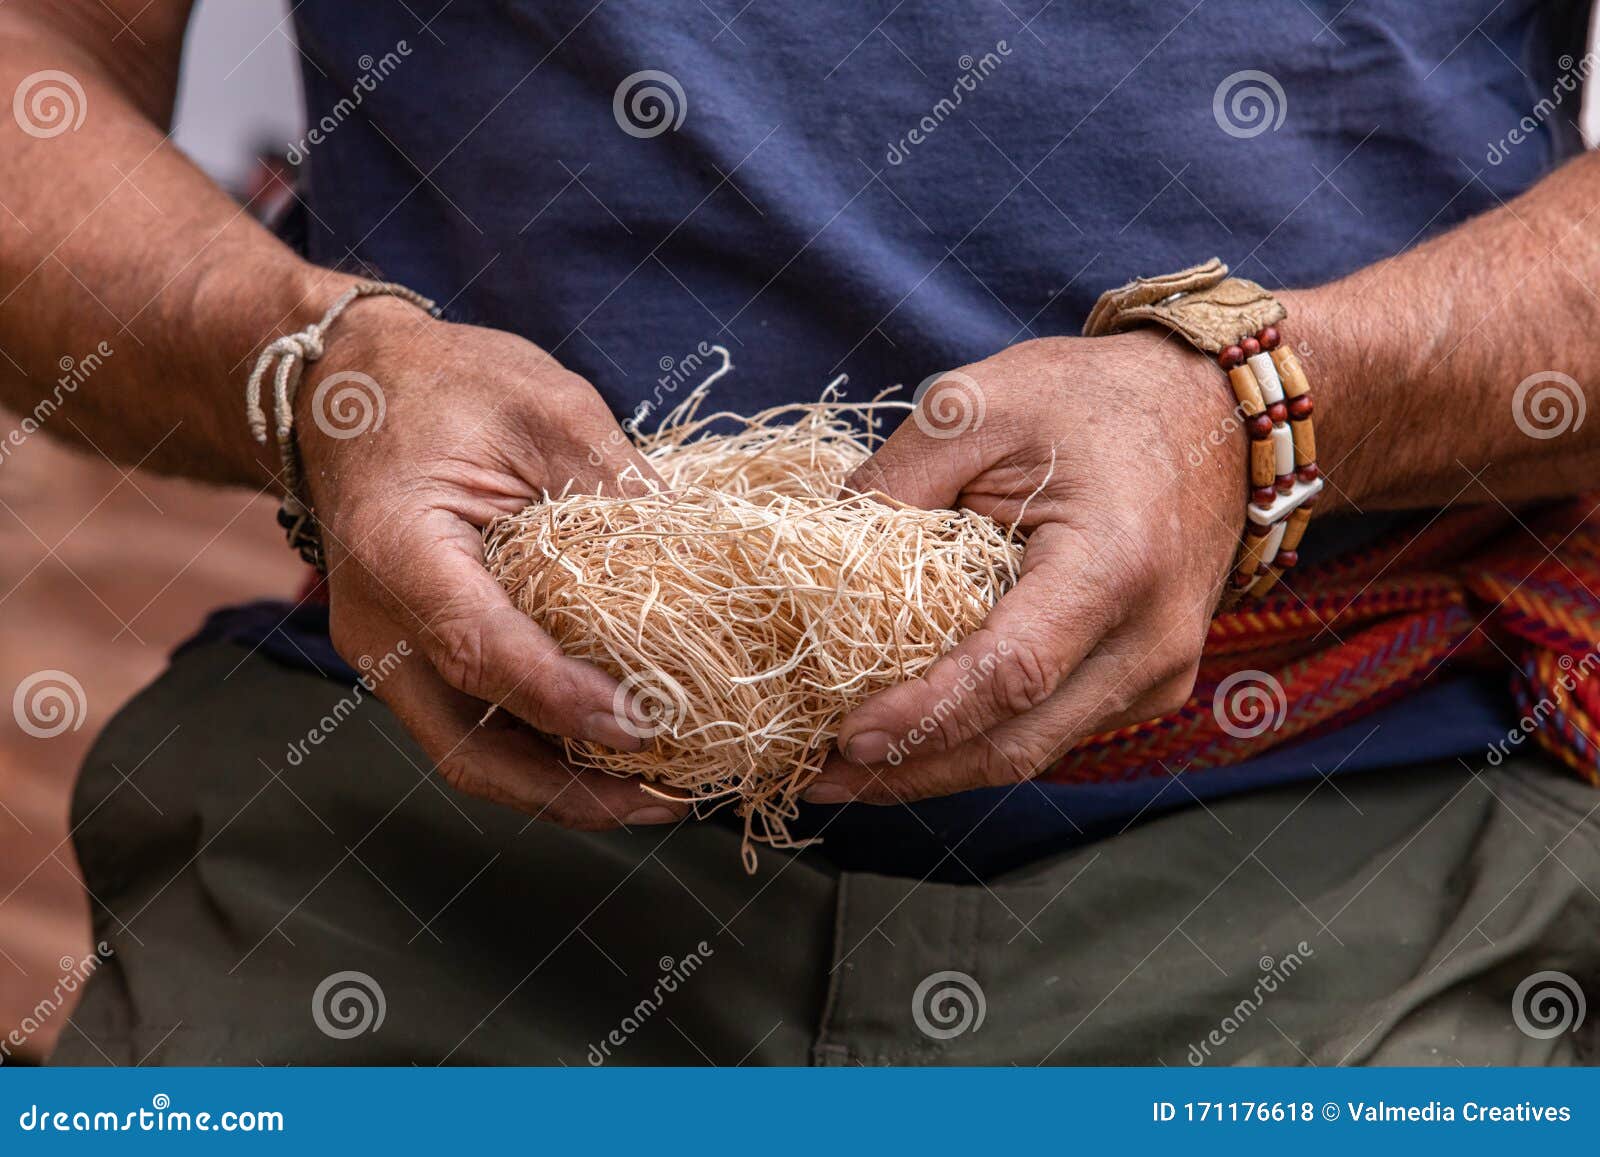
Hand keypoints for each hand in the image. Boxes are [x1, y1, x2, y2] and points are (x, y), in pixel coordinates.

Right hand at [295, 298, 685, 828]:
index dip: (563, 699)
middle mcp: (378, 623)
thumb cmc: (443, 385)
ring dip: (561, 788)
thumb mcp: (545, 408)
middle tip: (666, 800)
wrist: (349, 387)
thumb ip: (615, 483)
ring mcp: (388, 653)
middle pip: (466, 747)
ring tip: (656, 794)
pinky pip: (475, 727)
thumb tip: (697, 558)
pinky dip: (543, 753)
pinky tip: (612, 753)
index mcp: (398, 549)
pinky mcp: (414, 659)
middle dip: (569, 792)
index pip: (480, 649)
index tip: (646, 726)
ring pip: (470, 754)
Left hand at [804, 330, 1245, 804]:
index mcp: (1115, 564)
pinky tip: (911, 739)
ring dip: (935, 769)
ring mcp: (1157, 674)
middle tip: (816, 778)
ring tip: (842, 772)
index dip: (924, 715)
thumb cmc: (1096, 399)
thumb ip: (898, 474)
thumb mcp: (980, 403)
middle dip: (910, 771)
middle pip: (1018, 742)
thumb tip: (819, 547)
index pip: (1012, 672)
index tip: (844, 737)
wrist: (1210, 411)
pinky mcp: (1147, 685)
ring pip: (1031, 752)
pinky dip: (977, 742)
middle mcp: (1149, 640)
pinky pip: (1050, 732)